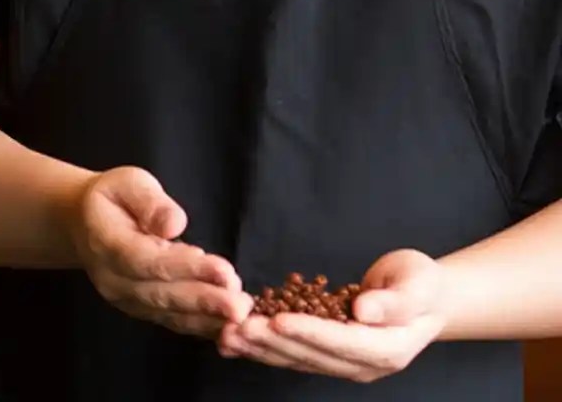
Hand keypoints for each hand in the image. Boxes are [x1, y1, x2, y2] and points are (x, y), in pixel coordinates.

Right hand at [67, 167, 252, 337]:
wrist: (85, 223)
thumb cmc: (113, 198)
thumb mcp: (128, 183)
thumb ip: (150, 201)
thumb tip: (174, 224)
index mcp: (105, 243)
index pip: (147, 261)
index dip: (185, 268)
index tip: (223, 270)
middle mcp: (112, 279)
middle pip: (160, 294)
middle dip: (204, 300)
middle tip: (241, 304)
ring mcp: (125, 299)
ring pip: (168, 312)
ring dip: (207, 316)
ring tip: (243, 314)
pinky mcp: (141, 310)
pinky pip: (172, 321)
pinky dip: (202, 326)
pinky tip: (229, 326)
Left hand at [217, 249, 448, 381]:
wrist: (422, 298)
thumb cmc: (420, 285)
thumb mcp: (417, 285)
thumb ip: (394, 301)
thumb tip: (365, 312)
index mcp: (388, 350)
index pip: (343, 343)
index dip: (310, 332)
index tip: (279, 319)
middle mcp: (363, 365)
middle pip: (312, 356)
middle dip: (272, 342)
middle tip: (238, 327)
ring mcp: (342, 364)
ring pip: (294, 359)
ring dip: (258, 349)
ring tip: (227, 334)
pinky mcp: (324, 356)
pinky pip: (289, 354)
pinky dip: (259, 348)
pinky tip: (231, 340)